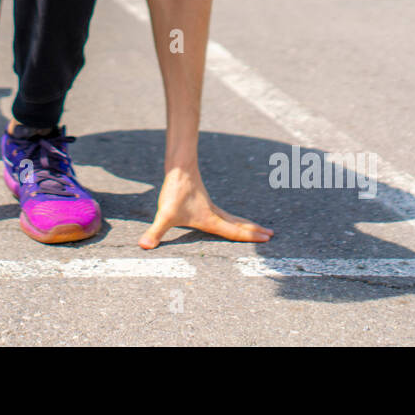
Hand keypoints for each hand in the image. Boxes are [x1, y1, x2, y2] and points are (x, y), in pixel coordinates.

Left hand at [139, 166, 273, 249]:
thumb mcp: (164, 215)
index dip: (250, 237)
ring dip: (247, 224)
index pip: (234, 231)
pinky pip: (227, 213)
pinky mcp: (206, 200)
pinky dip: (236, 219)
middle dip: (254, 231)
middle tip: (271, 234)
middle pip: (239, 224)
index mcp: (210, 220)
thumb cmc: (174, 192)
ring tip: (260, 228)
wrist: (179, 168)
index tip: (266, 238)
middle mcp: (215, 213)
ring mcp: (211, 206)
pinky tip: (234, 220)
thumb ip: (155, 232)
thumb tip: (143, 246)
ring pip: (234, 218)